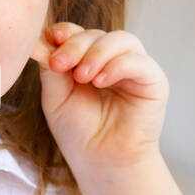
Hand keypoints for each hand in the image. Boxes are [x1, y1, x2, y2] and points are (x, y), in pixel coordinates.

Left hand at [30, 22, 168, 173]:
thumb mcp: (56, 95)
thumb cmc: (78, 132)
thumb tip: (40, 38)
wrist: (100, 161)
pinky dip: (118, 65)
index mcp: (88, 59)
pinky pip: (139, 61)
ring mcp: (134, 68)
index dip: (65, 32)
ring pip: (121, 39)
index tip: (51, 39)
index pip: (79, 32)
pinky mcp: (154, 80)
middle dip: (76, 45)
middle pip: (97, 34)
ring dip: (97, 52)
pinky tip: (100, 81)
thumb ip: (51, 66)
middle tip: (60, 64)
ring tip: (82, 76)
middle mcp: (112, 59)